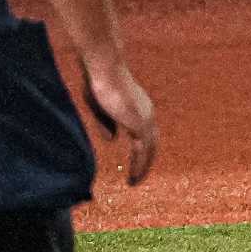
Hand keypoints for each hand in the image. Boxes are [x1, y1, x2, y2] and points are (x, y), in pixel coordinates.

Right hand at [83, 59, 157, 184]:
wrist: (104, 69)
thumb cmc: (99, 82)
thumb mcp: (100, 107)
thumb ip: (106, 123)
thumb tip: (113, 140)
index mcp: (139, 108)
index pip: (145, 134)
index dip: (141, 149)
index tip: (134, 161)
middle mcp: (147, 114)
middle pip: (152, 143)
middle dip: (145, 161)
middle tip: (137, 177)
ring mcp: (145, 118)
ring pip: (149, 150)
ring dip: (143, 167)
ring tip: (134, 182)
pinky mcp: (139, 124)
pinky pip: (142, 151)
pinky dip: (139, 166)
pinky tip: (133, 177)